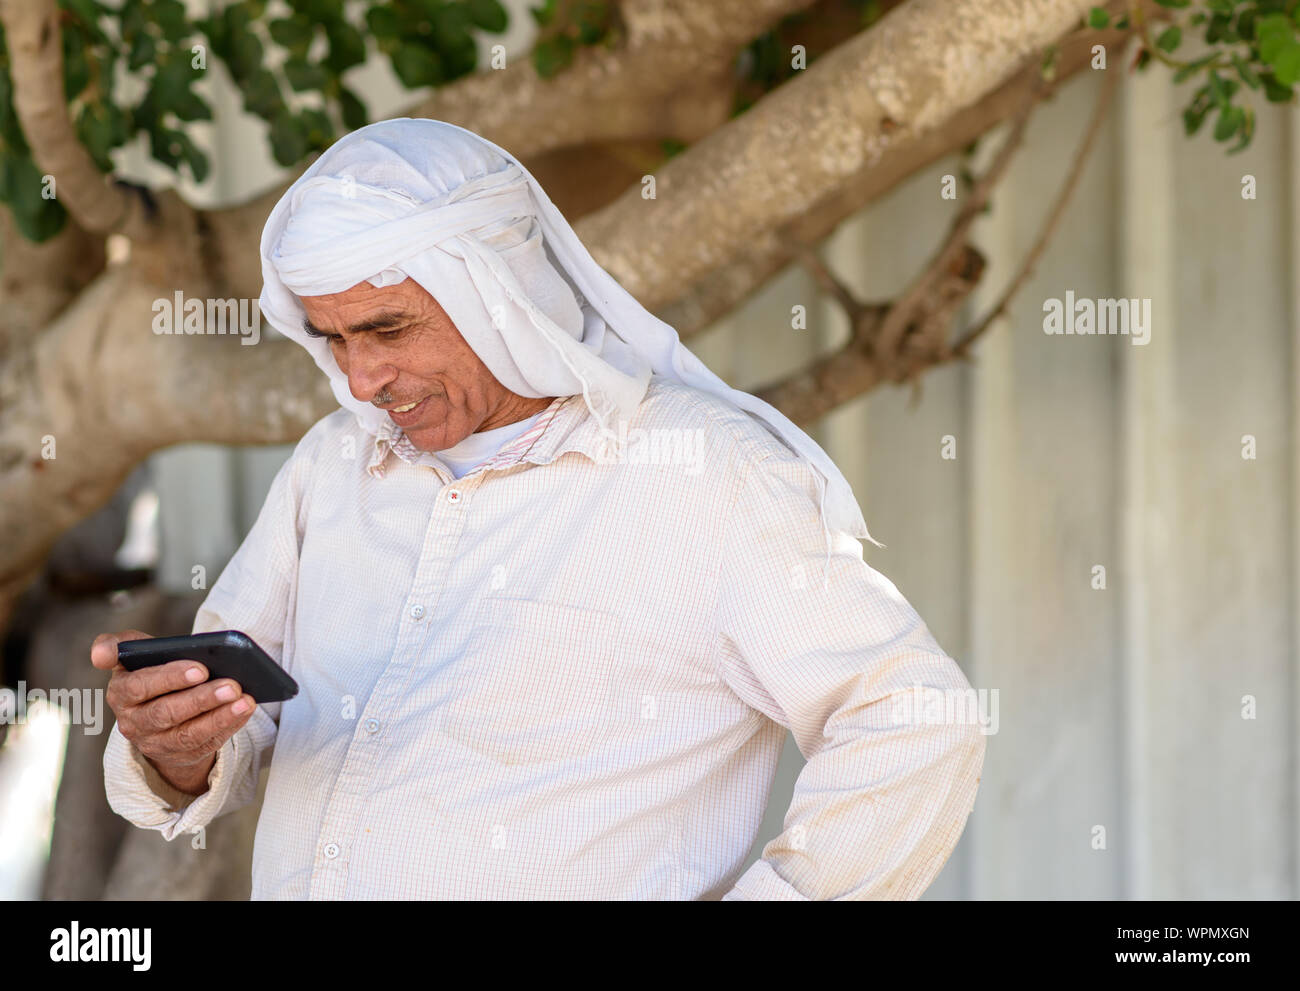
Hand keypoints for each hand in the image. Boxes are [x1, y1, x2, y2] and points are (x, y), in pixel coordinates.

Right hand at [91, 630, 257, 795]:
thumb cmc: (151, 672)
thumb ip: (120, 644)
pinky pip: (205, 744)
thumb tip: (99, 655)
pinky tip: (244, 711)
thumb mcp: (135, 655)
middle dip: (202, 699)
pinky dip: (228, 727)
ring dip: (219, 717)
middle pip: (167, 713)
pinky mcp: (179, 755)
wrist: (158, 710)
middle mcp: (133, 722)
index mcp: (121, 693)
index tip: (201, 668)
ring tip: (245, 700)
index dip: (170, 678)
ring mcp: (156, 743)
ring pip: (188, 734)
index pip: (140, 686)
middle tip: (232, 684)